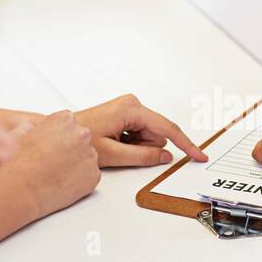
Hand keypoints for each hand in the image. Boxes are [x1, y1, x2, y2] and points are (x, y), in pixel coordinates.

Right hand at [5, 111, 99, 218]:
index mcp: (65, 119)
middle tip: (54, 161)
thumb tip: (29, 127)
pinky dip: (80, 181)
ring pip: (86, 158)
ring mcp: (90, 155)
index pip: (69, 123)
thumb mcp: (21, 133)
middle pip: (81, 139)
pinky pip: (90, 176)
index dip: (59, 136)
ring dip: (76, 165)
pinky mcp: (94, 175)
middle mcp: (82, 134)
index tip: (51, 145)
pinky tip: (63, 183)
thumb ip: (31, 127)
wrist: (23, 188)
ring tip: (56, 174)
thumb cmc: (20, 162)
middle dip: (70, 149)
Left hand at [75, 94, 207, 167]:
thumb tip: (165, 156)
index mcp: (131, 109)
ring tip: (113, 146)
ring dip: (136, 146)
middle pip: (157, 134)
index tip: (198, 155)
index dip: (185, 145)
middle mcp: (133, 104)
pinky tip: (112, 142)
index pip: (167, 129)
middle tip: (120, 151)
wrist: (62, 135)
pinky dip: (130, 143)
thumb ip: (143, 156)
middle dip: (145, 147)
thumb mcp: (113, 154)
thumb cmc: (80, 139)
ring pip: (149, 136)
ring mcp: (129, 109)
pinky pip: (139, 134)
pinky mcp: (125, 115)